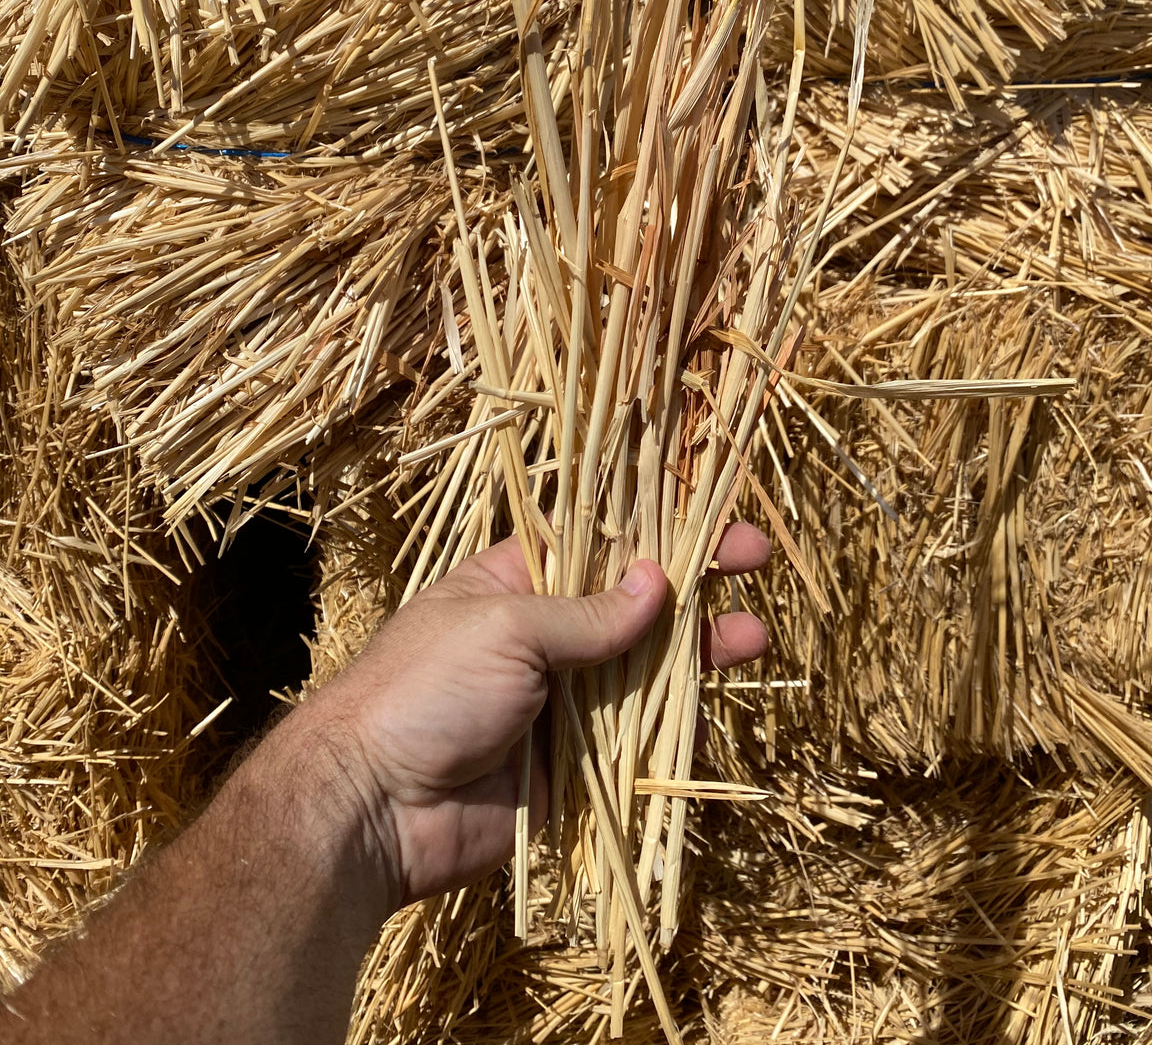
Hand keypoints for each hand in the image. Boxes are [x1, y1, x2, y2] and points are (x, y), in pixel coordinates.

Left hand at [299, 524, 770, 907]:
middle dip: (693, 585)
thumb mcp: (503, 628)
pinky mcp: (572, 769)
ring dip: (698, 653)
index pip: (598, 543)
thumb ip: (585, 614)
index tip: (715, 518)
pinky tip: (715, 704)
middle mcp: (542, 639)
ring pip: (643, 672)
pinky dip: (675, 726)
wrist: (372, 811)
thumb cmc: (422, 691)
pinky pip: (634, 743)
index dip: (656, 529)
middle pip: (632, 604)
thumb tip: (656, 582)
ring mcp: (559, 705)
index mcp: (514, 584)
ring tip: (756, 636)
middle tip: (757, 561)